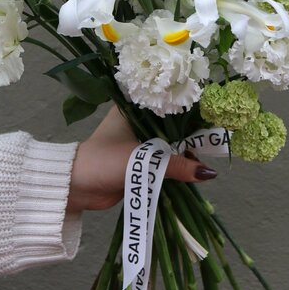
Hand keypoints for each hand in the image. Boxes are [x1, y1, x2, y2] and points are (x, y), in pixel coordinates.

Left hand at [67, 105, 217, 213]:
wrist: (77, 187)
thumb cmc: (105, 162)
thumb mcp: (143, 161)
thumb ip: (176, 166)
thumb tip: (209, 174)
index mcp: (134, 108)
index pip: (168, 103)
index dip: (189, 110)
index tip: (212, 116)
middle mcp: (139, 122)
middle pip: (173, 126)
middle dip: (190, 137)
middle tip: (210, 145)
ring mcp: (140, 143)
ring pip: (170, 146)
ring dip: (183, 155)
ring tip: (203, 161)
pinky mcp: (140, 163)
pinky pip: (164, 163)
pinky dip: (175, 168)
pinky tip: (192, 171)